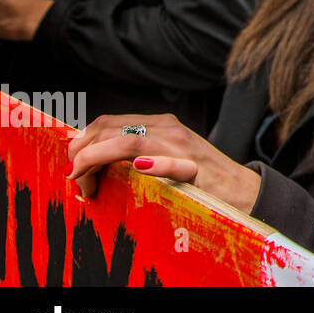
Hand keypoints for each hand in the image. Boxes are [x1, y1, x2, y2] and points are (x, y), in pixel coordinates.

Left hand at [68, 114, 261, 213]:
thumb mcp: (164, 158)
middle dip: (82, 155)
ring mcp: (183, 147)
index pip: (107, 122)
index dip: (81, 142)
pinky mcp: (197, 169)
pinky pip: (173, 164)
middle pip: (111, 131)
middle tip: (73, 181)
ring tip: (83, 181)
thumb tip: (90, 165)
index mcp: (159, 124)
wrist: (242, 190)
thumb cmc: (199, 179)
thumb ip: (134, 155)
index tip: (71, 167)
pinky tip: (139, 168)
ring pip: (130, 143)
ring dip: (97, 161)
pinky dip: (154, 164)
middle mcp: (168, 129)